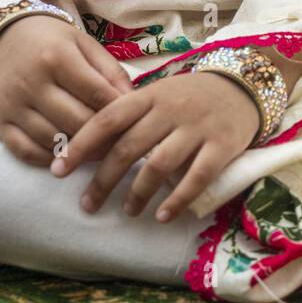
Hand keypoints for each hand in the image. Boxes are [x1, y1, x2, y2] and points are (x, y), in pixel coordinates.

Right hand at [0, 14, 133, 164]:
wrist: (10, 38)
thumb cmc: (57, 44)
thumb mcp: (87, 46)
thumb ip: (112, 72)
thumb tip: (134, 103)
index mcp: (57, 56)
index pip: (96, 94)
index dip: (120, 112)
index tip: (136, 124)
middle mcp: (31, 81)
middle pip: (76, 121)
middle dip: (103, 137)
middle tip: (122, 145)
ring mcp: (12, 103)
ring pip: (52, 141)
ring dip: (79, 152)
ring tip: (99, 153)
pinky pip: (25, 152)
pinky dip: (48, 160)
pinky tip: (67, 156)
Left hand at [52, 71, 260, 221]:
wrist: (243, 86)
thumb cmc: (190, 96)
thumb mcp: (157, 95)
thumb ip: (129, 115)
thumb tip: (86, 148)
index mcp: (149, 96)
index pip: (107, 119)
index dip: (80, 144)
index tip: (58, 169)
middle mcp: (170, 110)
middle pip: (128, 147)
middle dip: (103, 180)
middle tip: (88, 204)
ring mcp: (197, 127)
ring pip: (159, 165)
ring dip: (138, 193)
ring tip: (128, 211)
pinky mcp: (222, 145)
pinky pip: (197, 177)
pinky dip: (178, 199)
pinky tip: (163, 216)